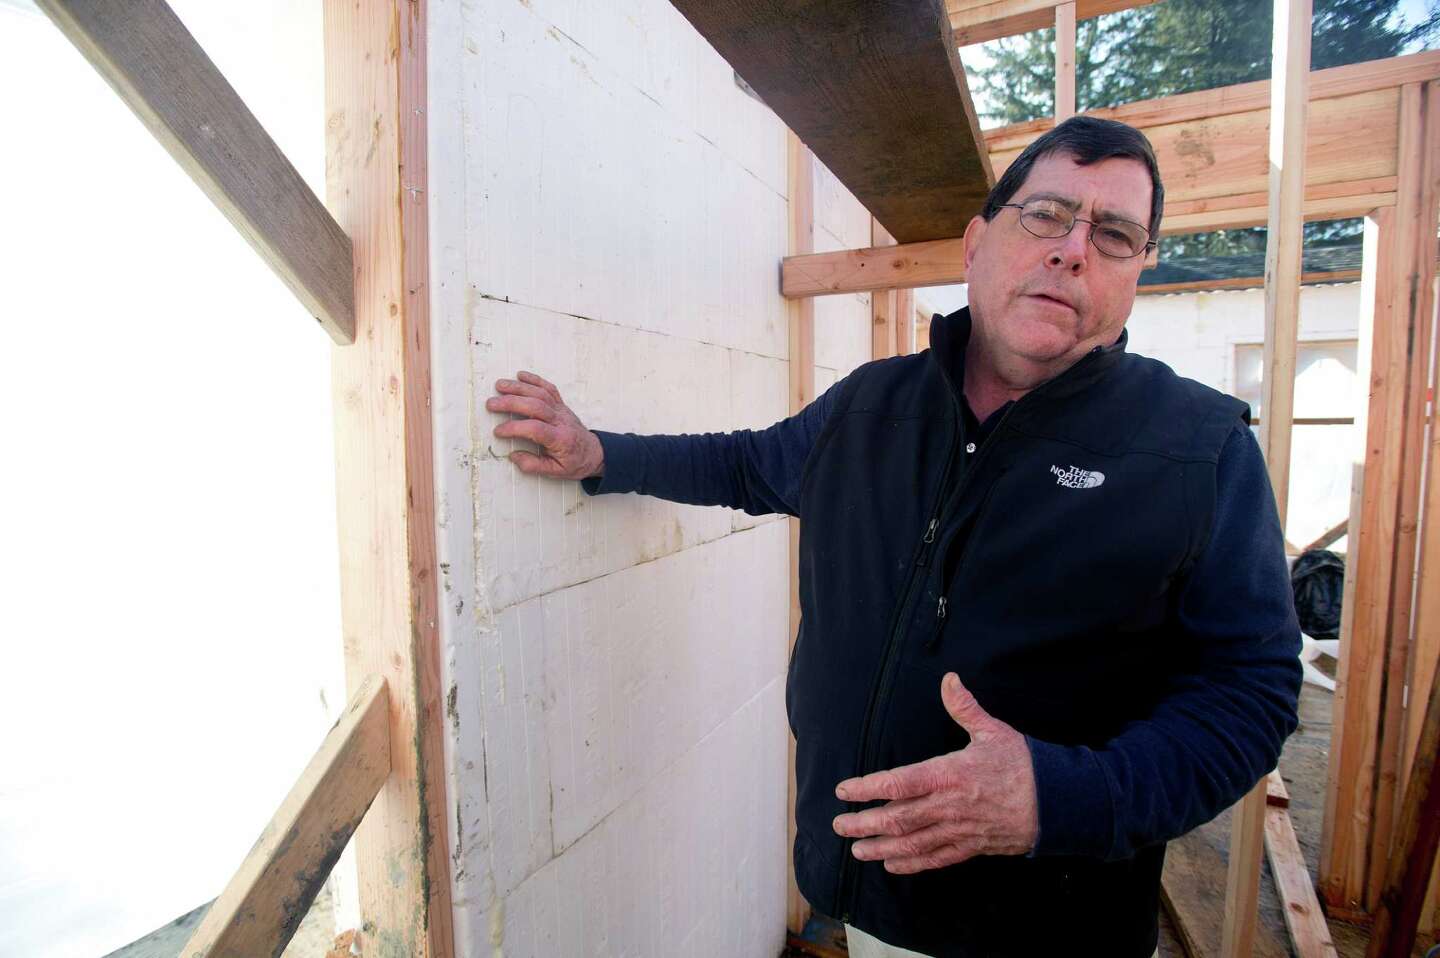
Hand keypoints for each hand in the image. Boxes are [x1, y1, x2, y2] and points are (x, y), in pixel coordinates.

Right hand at [486, 371, 604, 479]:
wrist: (594, 452)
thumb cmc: (575, 462)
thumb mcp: (556, 472)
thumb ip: (534, 465)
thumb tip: (514, 456)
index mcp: (560, 439)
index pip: (535, 429)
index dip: (514, 428)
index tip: (498, 431)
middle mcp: (561, 420)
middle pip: (535, 406)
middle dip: (511, 403)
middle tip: (491, 404)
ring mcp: (561, 410)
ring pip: (540, 393)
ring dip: (519, 387)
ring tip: (499, 385)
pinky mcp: (561, 404)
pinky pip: (548, 388)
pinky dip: (534, 379)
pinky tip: (520, 375)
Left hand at [831, 672, 1039, 873]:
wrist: (1060, 803)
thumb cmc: (1025, 764)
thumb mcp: (993, 730)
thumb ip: (964, 708)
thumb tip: (949, 679)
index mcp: (950, 774)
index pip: (899, 782)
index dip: (868, 788)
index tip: (844, 791)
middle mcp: (949, 806)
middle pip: (899, 818)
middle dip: (865, 823)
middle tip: (839, 825)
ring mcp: (960, 830)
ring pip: (913, 842)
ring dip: (881, 848)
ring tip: (856, 850)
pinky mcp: (972, 846)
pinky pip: (936, 858)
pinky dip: (912, 863)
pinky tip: (892, 864)